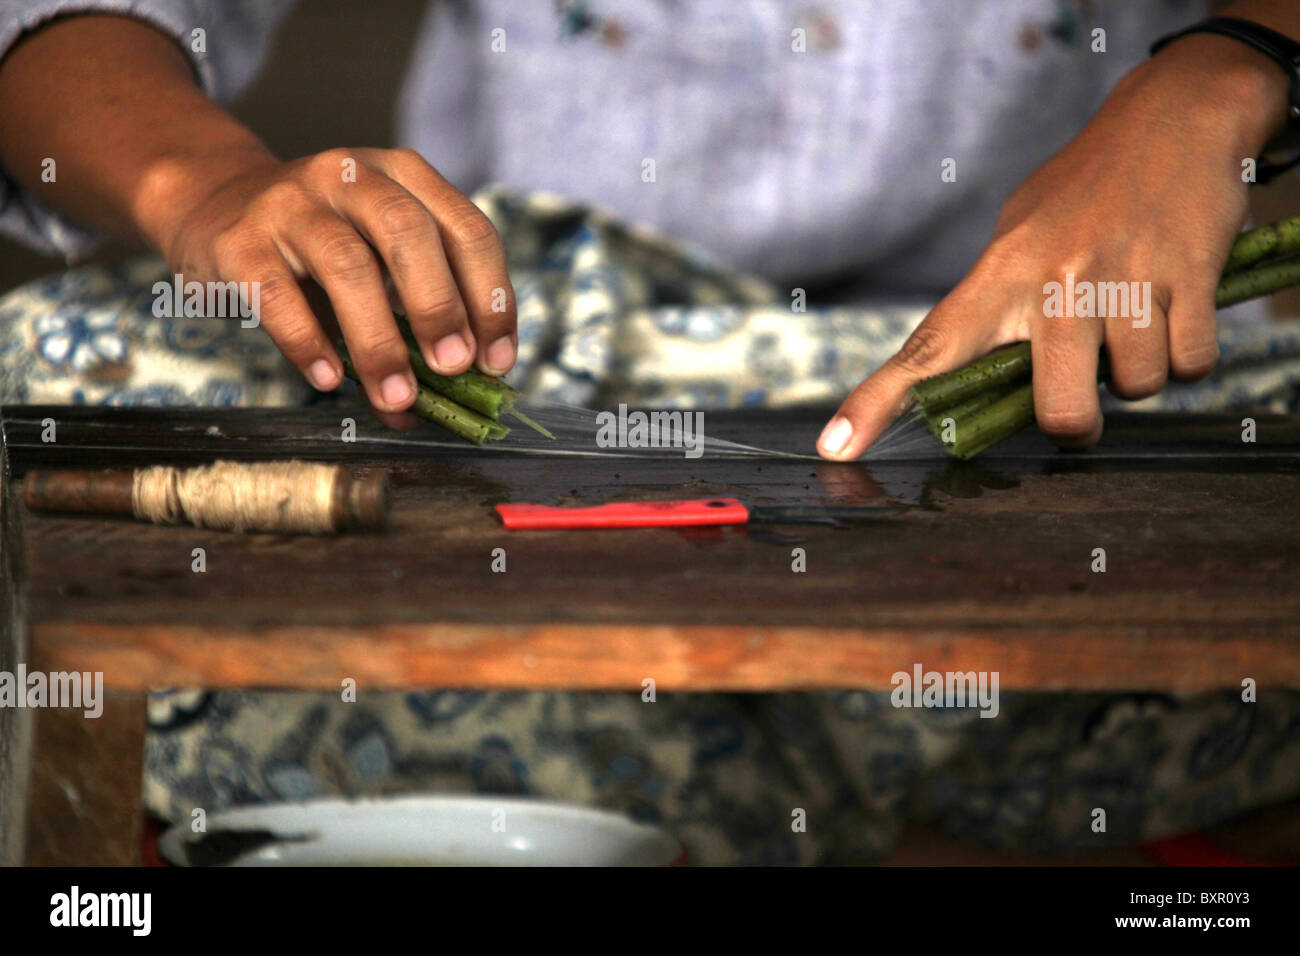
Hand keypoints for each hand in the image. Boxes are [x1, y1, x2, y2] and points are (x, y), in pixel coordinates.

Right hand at [157, 147, 515, 427]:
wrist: (215, 205)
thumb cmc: (318, 246)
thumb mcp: (377, 259)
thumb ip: (414, 317)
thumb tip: (442, 401)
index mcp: (403, 176)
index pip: (468, 230)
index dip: (490, 298)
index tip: (497, 361)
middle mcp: (350, 176)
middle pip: (409, 233)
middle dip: (440, 307)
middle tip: (452, 368)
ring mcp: (291, 203)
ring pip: (347, 264)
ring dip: (379, 340)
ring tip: (396, 396)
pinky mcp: (240, 240)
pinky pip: (278, 294)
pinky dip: (309, 343)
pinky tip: (330, 380)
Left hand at [818, 34, 1289, 459]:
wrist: (1173, 117)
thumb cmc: (1084, 190)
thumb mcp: (1019, 236)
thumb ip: (1000, 311)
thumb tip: (984, 386)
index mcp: (997, 276)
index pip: (927, 351)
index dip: (876, 403)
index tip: (833, 448)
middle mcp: (1051, 282)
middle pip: (1058, 412)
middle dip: (1076, 423)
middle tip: (1083, 396)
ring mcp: (1120, 279)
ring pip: (1137, 387)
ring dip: (1141, 367)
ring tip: (1135, 312)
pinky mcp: (1186, 274)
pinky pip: (1191, 363)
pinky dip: (1188, 350)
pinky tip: (1175, 303)